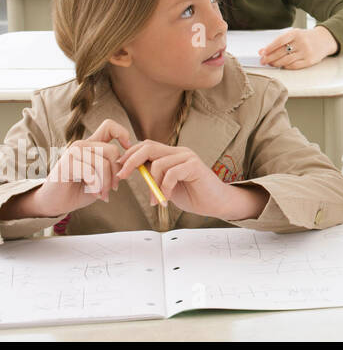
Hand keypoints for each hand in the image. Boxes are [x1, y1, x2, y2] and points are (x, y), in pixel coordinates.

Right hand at [28, 119, 131, 217]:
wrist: (56, 203)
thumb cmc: (80, 189)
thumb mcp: (101, 176)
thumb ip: (113, 166)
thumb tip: (129, 161)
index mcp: (91, 145)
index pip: (109, 126)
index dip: (122, 134)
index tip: (127, 149)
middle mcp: (81, 145)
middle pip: (112, 151)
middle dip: (117, 173)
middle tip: (114, 188)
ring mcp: (72, 153)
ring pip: (103, 163)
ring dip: (106, 183)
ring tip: (103, 194)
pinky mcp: (66, 164)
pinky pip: (91, 172)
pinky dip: (96, 186)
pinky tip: (94, 194)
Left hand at [115, 141, 263, 220]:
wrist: (216, 203)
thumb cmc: (193, 195)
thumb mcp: (166, 185)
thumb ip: (153, 175)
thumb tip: (130, 169)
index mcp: (171, 154)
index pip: (145, 146)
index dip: (129, 155)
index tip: (118, 170)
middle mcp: (179, 152)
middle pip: (148, 147)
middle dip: (131, 161)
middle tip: (122, 176)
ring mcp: (188, 157)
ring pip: (158, 163)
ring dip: (151, 185)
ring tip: (155, 199)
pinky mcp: (195, 166)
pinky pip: (171, 173)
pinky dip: (164, 188)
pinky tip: (165, 198)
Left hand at [259, 26, 336, 68]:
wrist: (325, 39)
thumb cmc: (306, 37)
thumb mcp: (294, 35)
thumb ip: (280, 42)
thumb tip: (263, 51)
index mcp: (296, 33)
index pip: (279, 41)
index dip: (269, 48)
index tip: (262, 53)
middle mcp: (301, 42)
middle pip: (281, 52)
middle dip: (269, 58)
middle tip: (263, 61)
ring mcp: (306, 52)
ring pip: (286, 60)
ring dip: (276, 63)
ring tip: (271, 64)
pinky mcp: (310, 60)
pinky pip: (294, 66)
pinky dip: (286, 66)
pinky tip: (282, 65)